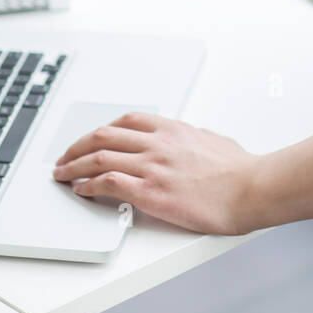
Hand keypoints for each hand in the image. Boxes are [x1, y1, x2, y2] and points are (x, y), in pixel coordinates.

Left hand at [52, 110, 258, 235]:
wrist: (249, 188)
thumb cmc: (239, 169)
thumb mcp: (213, 140)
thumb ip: (194, 137)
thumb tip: (189, 139)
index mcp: (172, 129)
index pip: (126, 121)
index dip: (101, 131)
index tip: (91, 140)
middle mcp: (158, 143)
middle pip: (103, 136)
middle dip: (77, 146)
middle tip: (65, 157)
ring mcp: (152, 166)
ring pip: (99, 158)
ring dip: (74, 167)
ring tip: (62, 175)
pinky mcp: (150, 192)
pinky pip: (108, 183)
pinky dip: (89, 186)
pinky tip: (81, 191)